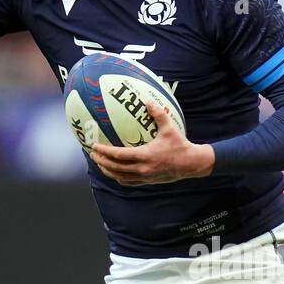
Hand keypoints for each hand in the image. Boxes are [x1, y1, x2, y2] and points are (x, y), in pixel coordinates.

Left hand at [88, 99, 212, 184]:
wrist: (191, 164)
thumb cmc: (180, 145)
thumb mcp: (169, 128)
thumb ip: (158, 114)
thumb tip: (148, 101)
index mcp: (145, 156)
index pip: (119, 155)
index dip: (104, 151)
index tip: (95, 146)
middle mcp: (142, 168)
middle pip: (115, 167)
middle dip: (101, 161)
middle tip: (92, 154)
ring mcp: (145, 177)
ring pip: (120, 177)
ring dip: (107, 171)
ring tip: (99, 163)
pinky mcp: (148, 181)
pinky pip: (129, 182)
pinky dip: (118, 177)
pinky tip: (114, 173)